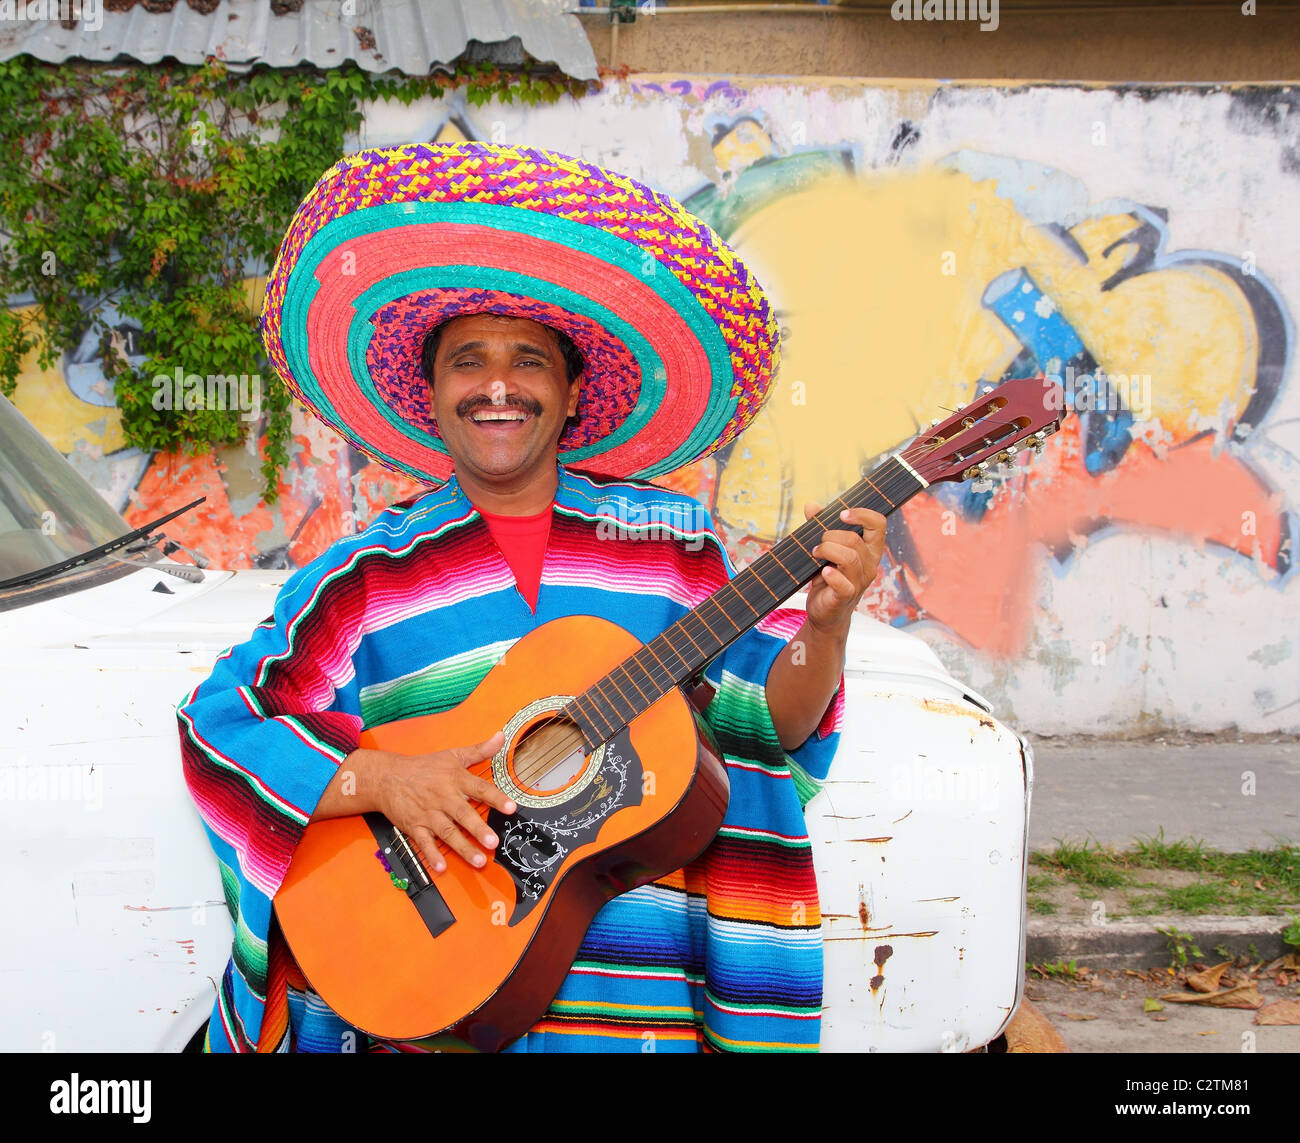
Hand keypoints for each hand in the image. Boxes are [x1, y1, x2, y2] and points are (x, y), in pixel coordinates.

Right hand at [374, 731, 514, 873]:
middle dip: (478, 829)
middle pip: (463, 814)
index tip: (511, 808)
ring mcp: (428, 813)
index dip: (496, 798)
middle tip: (493, 842)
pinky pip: (424, 843)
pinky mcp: (414, 826)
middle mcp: (443, 797)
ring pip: (447, 832)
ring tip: (479, 860)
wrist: (388, 777)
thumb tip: (501, 737)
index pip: (479, 789)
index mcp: (455, 779)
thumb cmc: (423, 767)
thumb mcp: (453, 755)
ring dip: (463, 848)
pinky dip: (432, 855)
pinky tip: (442, 867)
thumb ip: (480, 750)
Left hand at [804, 502, 886, 634]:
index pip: (879, 525)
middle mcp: (869, 565)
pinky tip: (824, 573)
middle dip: (830, 536)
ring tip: (815, 554)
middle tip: (818, 544)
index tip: (841, 514)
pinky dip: (832, 576)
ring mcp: (860, 582)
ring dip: (826, 551)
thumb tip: (811, 505)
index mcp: (869, 550)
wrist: (825, 611)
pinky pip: (843, 583)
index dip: (862, 514)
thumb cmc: (828, 577)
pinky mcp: (846, 596)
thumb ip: (820, 527)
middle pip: (854, 540)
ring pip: (849, 557)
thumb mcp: (826, 550)